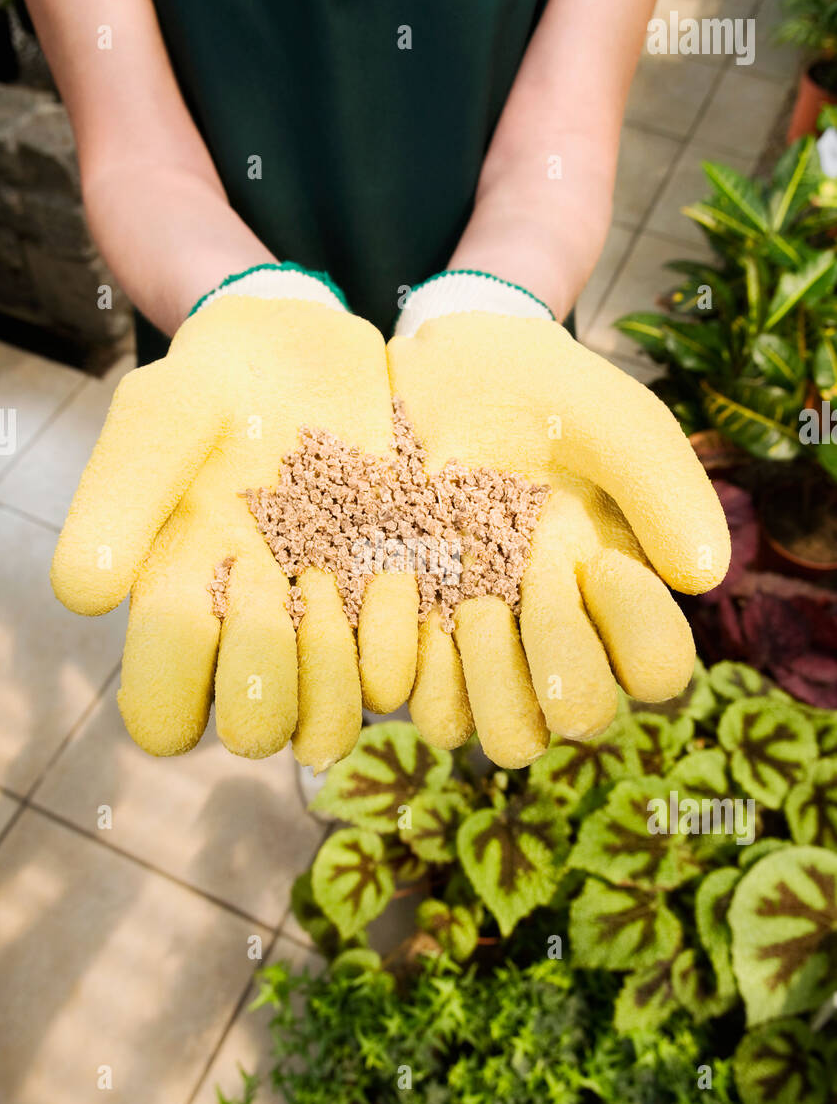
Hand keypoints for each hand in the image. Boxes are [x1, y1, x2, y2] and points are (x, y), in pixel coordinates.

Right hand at [51, 266, 417, 770]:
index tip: (216, 586)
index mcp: (175, 606)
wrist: (301, 350)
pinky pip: (400, 672)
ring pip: (334, 723)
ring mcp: (318, 627)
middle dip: (278, 676)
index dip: (190, 677)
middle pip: (260, 732)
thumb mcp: (157, 419)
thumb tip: (81, 599)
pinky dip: (406, 631)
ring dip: (346, 664)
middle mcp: (245, 636)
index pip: (165, 718)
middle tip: (287, 582)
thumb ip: (116, 499)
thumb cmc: (213, 387)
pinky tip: (397, 565)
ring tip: (347, 577)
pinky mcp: (384, 605)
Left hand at [387, 272, 729, 768]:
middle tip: (518, 581)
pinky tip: (397, 578)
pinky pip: (412, 699)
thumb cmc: (542, 393)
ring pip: (502, 735)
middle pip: (580, 718)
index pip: (658, 667)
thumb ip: (664, 483)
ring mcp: (484, 650)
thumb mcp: (612, 418)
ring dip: (478, 668)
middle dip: (553, 659)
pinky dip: (402, 649)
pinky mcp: (412, 645)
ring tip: (456, 588)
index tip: (595, 554)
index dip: (635, 626)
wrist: (435, 368)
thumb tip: (704, 577)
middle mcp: (559, 637)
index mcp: (620, 592)